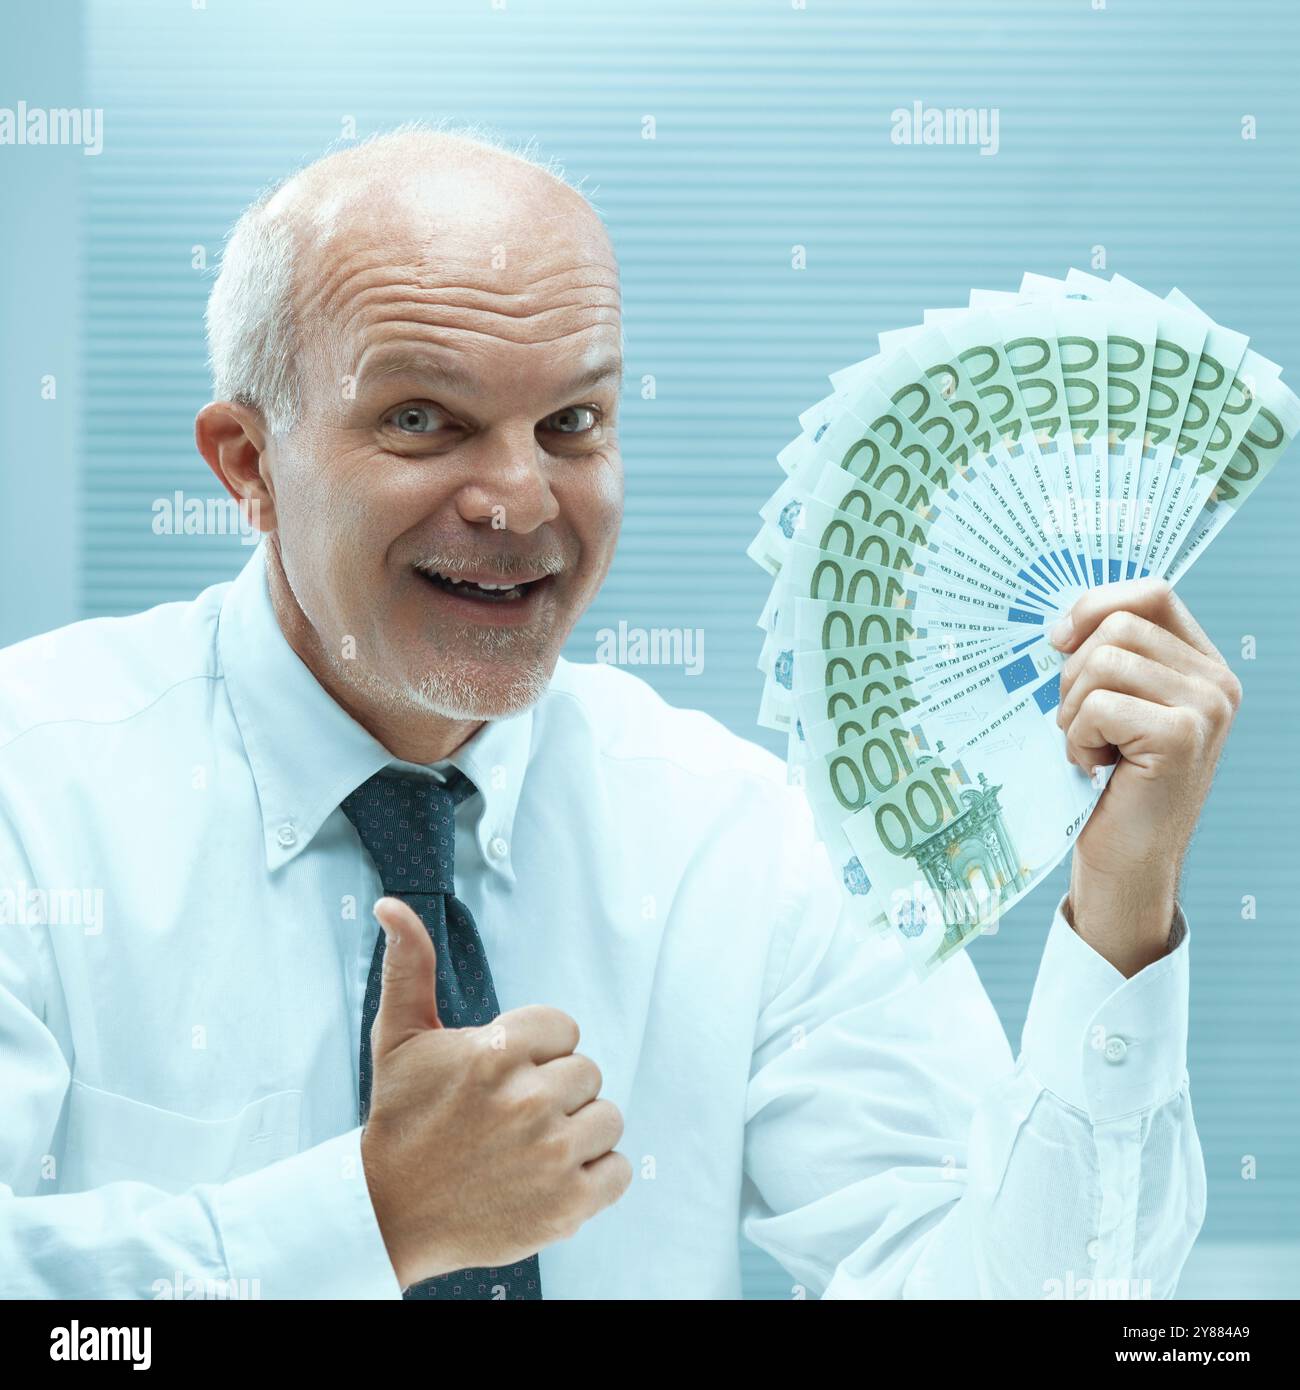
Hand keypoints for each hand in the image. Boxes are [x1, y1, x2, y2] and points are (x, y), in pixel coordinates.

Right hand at [359, 897, 630, 1288]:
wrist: (389, 1213)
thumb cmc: (401, 1118)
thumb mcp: (399, 1036)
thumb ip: (409, 964)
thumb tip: (391, 904)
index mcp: (497, 1051)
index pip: (565, 1029)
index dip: (537, 1052)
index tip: (503, 1077)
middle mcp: (529, 1100)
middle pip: (588, 1073)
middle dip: (556, 1091)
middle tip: (512, 1117)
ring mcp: (551, 1155)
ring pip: (608, 1118)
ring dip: (579, 1132)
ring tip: (531, 1147)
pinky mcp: (567, 1206)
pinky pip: (618, 1171)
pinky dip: (595, 1176)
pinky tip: (551, 1178)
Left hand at [1051, 578, 1241, 976]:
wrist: (1125, 861)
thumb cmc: (1108, 782)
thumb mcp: (1113, 706)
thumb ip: (1107, 656)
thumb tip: (1062, 621)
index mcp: (1202, 665)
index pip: (1151, 593)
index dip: (1094, 604)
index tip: (1058, 640)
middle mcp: (1216, 681)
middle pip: (1118, 624)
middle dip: (1074, 673)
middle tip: (1079, 725)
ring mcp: (1205, 708)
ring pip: (1103, 661)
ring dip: (1074, 709)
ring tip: (1089, 748)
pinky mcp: (1180, 736)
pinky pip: (1098, 705)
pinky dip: (1078, 737)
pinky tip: (1094, 767)